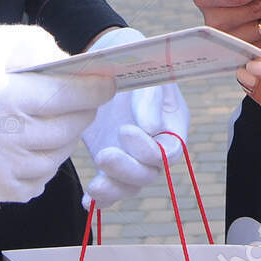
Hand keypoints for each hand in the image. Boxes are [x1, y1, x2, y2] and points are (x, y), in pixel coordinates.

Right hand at [0, 24, 114, 202]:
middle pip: (67, 128)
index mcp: (3, 94)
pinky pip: (34, 183)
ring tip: (54, 121)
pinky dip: (41, 166)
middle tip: (83, 100)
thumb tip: (71, 62)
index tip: (108, 82)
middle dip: (82, 112)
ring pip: (55, 158)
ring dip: (63, 139)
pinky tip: (32, 147)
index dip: (95, 89)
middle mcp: (3, 136)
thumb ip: (33, 46)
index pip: (68, 96)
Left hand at [79, 28, 191, 206]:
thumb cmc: (133, 59)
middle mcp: (154, 145)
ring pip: (130, 185)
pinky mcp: (110, 159)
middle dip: (127, 170)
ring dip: (114, 190)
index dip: (149, 149)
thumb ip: (149, 98)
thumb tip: (151, 128)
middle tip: (104, 155)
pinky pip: (110, 187)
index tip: (124, 130)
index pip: (170, 150)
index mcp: (171, 124)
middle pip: (149, 173)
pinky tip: (89, 202)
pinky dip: (100, 199)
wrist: (107, 59)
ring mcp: (132, 155)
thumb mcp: (146, 68)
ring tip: (94, 186)